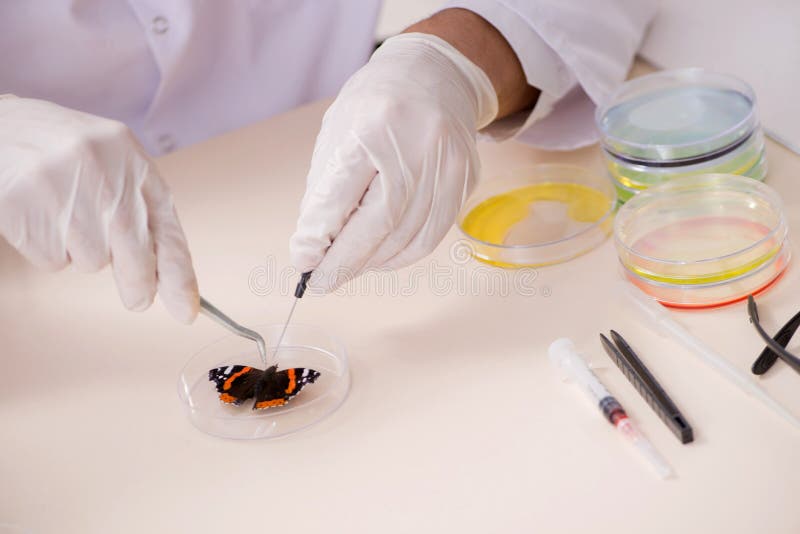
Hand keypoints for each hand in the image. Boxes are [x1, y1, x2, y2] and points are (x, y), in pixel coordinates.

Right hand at [0, 96, 198, 321]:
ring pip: (92, 262)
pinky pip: (53, 261)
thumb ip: (139, 208)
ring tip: (63, 216)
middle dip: (140, 284)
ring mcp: (60, 187)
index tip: (187, 309)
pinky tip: (39, 216)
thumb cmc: (61, 152)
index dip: (179, 273)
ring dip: (82, 253)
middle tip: (139, 300)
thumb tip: (162, 274)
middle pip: (135, 253)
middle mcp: (101, 169)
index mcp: (130, 157)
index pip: (166, 226)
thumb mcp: (112, 164)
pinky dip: (49, 251)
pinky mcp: (23, 205)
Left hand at [290, 32, 497, 291]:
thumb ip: (327, 185)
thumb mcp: (339, 128)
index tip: (302, 261)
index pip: (343, 191)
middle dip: (345, 261)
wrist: (438, 73)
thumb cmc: (377, 102)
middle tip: (319, 283)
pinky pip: (431, 235)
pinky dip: (401, 255)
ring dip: (371, 262)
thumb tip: (313, 245)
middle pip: (380, 222)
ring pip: (407, 237)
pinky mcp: (465, 181)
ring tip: (345, 269)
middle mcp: (418, 144)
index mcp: (375, 123)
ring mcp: (448, 165)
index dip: (320, 233)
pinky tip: (379, 257)